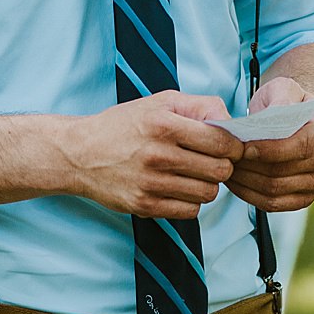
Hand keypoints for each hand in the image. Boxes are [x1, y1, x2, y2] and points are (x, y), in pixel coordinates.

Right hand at [71, 91, 243, 219]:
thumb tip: (230, 121)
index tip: (230, 147)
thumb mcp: (160, 102)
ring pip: (208, 194)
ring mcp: (151, 184)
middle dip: (223, 166)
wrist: (79, 153)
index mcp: (165, 124)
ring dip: (206, 184)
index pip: (222, 142)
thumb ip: (199, 106)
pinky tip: (178, 187)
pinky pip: (189, 211)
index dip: (234, 146)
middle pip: (220, 171)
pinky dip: (190, 201)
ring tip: (192, 173)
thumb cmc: (123, 125)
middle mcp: (158, 155)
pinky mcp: (145, 206)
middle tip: (211, 160)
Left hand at [228, 80, 313, 213]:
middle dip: (251, 166)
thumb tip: (272, 119)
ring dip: (246, 181)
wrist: (292, 119)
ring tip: (227, 167)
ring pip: (276, 190)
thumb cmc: (284, 102)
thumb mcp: (282, 89)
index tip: (244, 147)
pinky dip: (249, 195)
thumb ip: (280, 99)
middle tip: (226, 157)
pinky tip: (235, 182)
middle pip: (285, 171)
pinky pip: (273, 204)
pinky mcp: (304, 198)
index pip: (303, 146)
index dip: (272, 150)